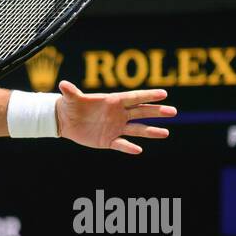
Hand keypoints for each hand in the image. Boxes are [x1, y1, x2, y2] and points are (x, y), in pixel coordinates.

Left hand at [55, 80, 176, 154]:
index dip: (148, 95)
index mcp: (113, 101)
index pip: (134, 97)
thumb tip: (62, 85)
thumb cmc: (71, 105)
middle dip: (157, 112)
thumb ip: (70, 92)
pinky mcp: (109, 140)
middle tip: (173, 111)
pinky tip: (138, 150)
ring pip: (137, 129)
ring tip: (166, 133)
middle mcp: (118, 114)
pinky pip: (121, 144)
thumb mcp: (70, 99)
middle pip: (141, 112)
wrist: (66, 120)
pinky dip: (129, 147)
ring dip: (151, 131)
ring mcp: (115, 127)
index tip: (163, 94)